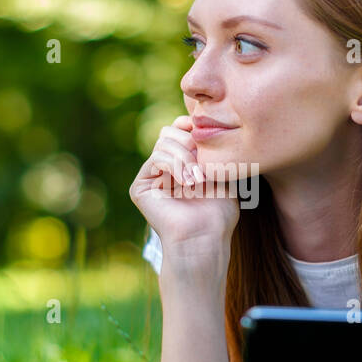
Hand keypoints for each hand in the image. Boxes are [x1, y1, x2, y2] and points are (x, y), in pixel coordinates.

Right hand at [129, 115, 239, 266]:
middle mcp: (162, 167)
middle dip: (191, 142)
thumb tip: (200, 122)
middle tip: (204, 165)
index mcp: (180, 162)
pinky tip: (189, 183)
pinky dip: (176, 165)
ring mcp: (150, 177)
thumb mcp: (221, 172)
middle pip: (170, 131)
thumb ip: (210, 148)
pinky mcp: (140, 187)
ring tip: (199, 179)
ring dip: (185, 157)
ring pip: (163, 142)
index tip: (211, 139)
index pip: (181, 129)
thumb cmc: (218, 212)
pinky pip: (156, 158)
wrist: (205, 238)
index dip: (194, 128)